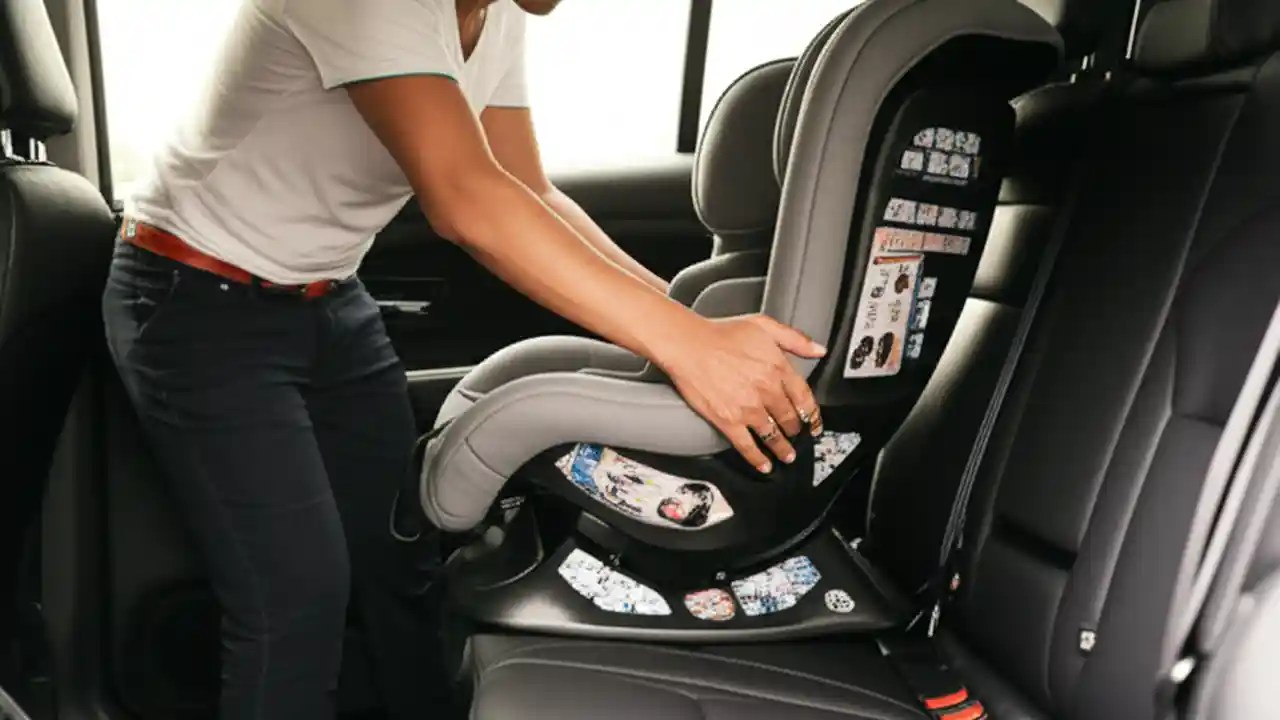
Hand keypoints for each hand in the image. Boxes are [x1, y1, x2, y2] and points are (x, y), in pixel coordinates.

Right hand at [657, 315, 826, 472]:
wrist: (688, 345)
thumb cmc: (721, 333)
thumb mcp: (763, 325)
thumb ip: (795, 338)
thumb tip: (819, 350)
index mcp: (778, 368)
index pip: (804, 398)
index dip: (813, 415)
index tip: (815, 423)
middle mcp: (767, 391)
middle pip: (790, 419)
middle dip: (796, 431)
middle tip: (797, 437)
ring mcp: (748, 409)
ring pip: (773, 435)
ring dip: (783, 449)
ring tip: (787, 456)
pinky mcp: (728, 421)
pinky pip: (747, 446)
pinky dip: (758, 458)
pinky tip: (764, 465)